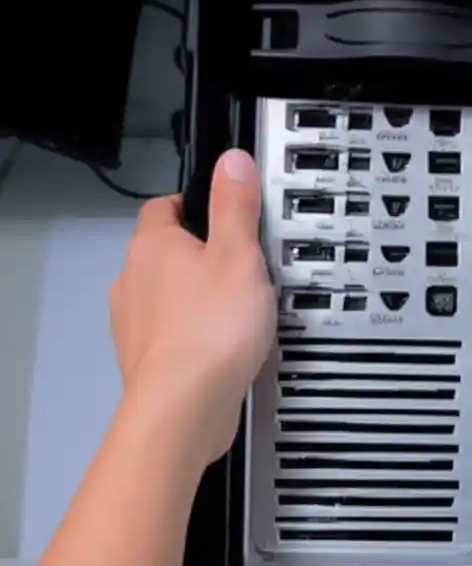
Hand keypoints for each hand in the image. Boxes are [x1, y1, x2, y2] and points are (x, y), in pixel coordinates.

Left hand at [109, 149, 275, 463]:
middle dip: (201, 257)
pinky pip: (173, 335)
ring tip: (240, 311)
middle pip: (167, 253)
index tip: (225, 214)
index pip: (165, 206)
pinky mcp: (146, 359)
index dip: (195, 205)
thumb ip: (236, 207)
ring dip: (197, 299)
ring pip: (168, 296)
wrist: (186, 403)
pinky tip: (227, 347)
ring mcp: (134, 322)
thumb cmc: (212, 328)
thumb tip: (232, 162)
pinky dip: (196, 336)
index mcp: (153, 246)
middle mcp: (134, 280)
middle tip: (244, 266)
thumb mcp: (240, 255)